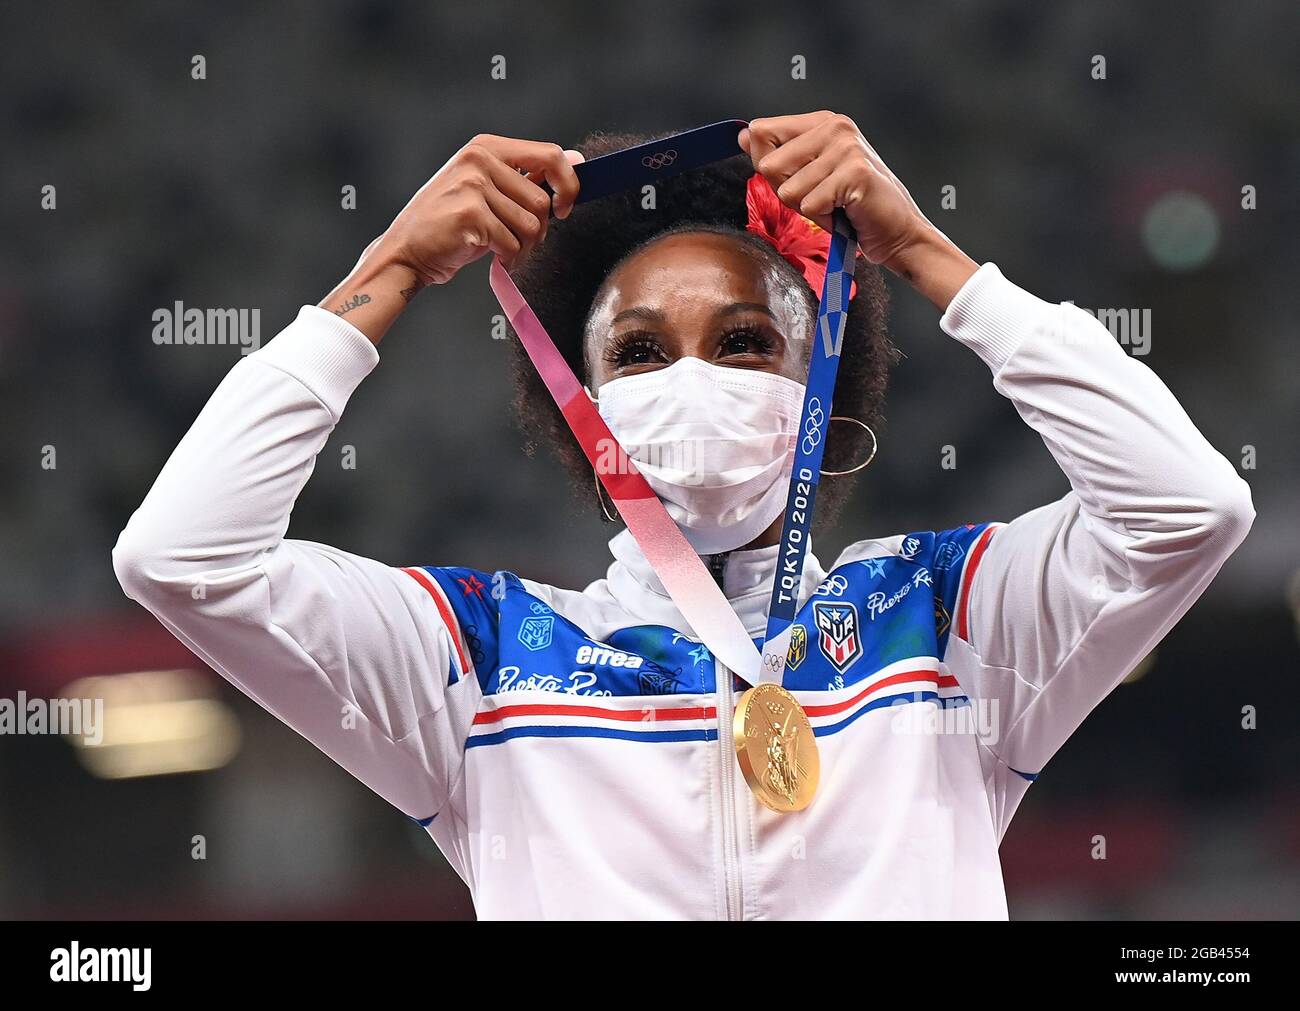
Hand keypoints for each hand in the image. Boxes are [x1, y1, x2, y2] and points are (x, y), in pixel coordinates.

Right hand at [319, 135, 582, 343]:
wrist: (408, 252)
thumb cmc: (452, 225)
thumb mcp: (490, 191)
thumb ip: (528, 175)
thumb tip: (577, 160)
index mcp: (487, 148)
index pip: (550, 155)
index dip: (568, 185)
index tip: (565, 208)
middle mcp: (479, 160)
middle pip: (542, 201)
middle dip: (538, 230)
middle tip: (516, 241)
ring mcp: (473, 185)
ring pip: (531, 225)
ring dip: (522, 248)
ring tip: (501, 250)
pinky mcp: (470, 214)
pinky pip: (513, 243)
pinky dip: (507, 258)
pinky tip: (489, 256)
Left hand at [739, 111, 975, 308]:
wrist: (896, 232)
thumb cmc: (851, 208)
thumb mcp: (809, 177)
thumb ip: (778, 155)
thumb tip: (744, 136)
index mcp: (822, 121)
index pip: (761, 131)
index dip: (766, 165)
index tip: (794, 179)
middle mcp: (835, 126)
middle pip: (768, 164)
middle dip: (786, 192)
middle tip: (819, 197)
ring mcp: (847, 147)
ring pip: (788, 190)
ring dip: (808, 209)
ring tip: (835, 205)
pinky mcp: (855, 172)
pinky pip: (809, 204)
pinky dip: (823, 218)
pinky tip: (845, 212)